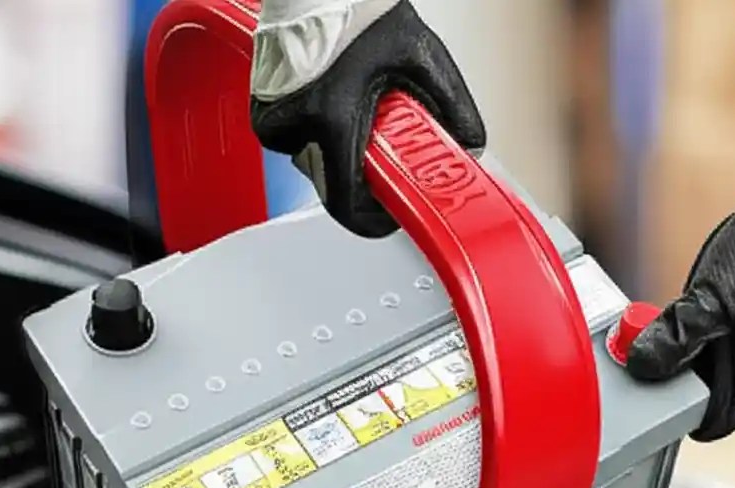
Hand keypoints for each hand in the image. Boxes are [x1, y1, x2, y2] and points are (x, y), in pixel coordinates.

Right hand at [249, 0, 484, 237]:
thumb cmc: (358, 9)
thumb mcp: (422, 59)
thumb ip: (454, 109)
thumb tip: (470, 146)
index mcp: (330, 116)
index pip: (344, 203)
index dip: (373, 219)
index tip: (391, 216)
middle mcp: (294, 125)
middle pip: (335, 183)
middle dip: (364, 171)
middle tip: (384, 140)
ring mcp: (274, 122)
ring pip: (317, 164)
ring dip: (344, 151)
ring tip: (358, 107)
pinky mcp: (264, 116)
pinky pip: (299, 145)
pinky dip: (323, 134)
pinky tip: (336, 100)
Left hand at [627, 139, 734, 440]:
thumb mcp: (708, 298)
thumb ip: (676, 337)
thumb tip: (643, 366)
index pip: (706, 423)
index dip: (672, 402)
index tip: (650, 376)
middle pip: (708, 401)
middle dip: (678, 378)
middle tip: (657, 341)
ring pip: (714, 381)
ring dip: (690, 360)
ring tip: (679, 326)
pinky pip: (725, 361)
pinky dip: (704, 347)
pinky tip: (697, 321)